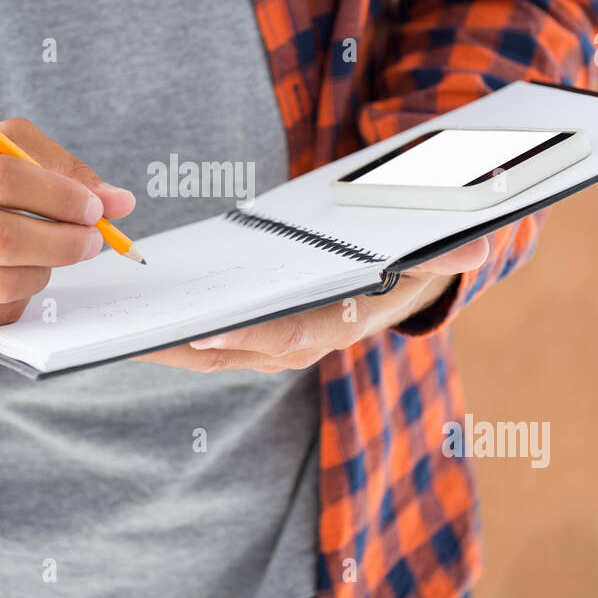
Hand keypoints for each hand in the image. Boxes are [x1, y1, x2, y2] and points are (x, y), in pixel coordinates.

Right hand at [0, 120, 133, 334]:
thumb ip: (61, 168)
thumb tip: (119, 203)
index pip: (5, 179)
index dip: (61, 197)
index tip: (95, 208)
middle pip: (4, 239)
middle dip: (64, 242)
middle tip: (93, 240)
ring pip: (3, 282)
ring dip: (44, 270)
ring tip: (49, 254)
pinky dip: (21, 298)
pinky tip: (16, 276)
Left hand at [135, 238, 489, 373]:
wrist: (402, 282)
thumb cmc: (411, 263)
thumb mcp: (435, 254)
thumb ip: (450, 253)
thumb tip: (479, 248)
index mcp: (336, 326)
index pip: (287, 339)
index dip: (245, 339)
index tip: (203, 336)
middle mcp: (300, 342)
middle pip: (233, 350)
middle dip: (183, 345)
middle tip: (132, 334)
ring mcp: (274, 342)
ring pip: (212, 349)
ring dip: (167, 343)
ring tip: (118, 328)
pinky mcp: (254, 333)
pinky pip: (208, 337)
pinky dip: (173, 331)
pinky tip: (137, 313)